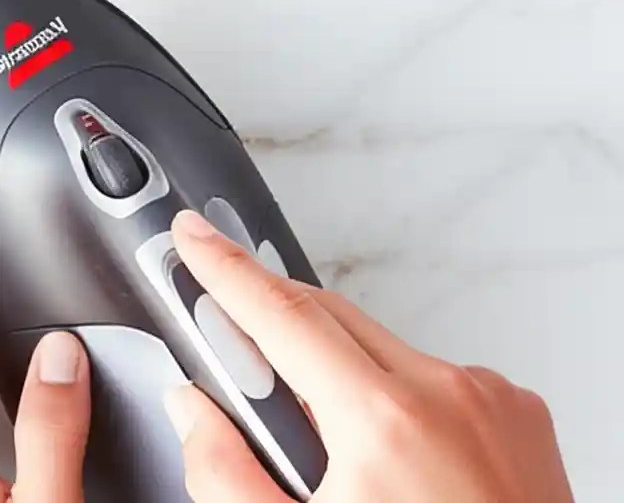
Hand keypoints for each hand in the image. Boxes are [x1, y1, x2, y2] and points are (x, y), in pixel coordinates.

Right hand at [164, 210, 574, 501]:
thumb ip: (224, 475)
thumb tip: (192, 410)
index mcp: (382, 423)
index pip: (280, 314)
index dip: (225, 268)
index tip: (194, 236)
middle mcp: (445, 393)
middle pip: (328, 317)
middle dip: (272, 320)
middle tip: (234, 353)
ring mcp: (490, 398)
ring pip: (381, 348)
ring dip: (339, 374)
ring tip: (332, 455)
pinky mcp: (520, 411)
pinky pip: (433, 376)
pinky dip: (396, 397)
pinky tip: (392, 461)